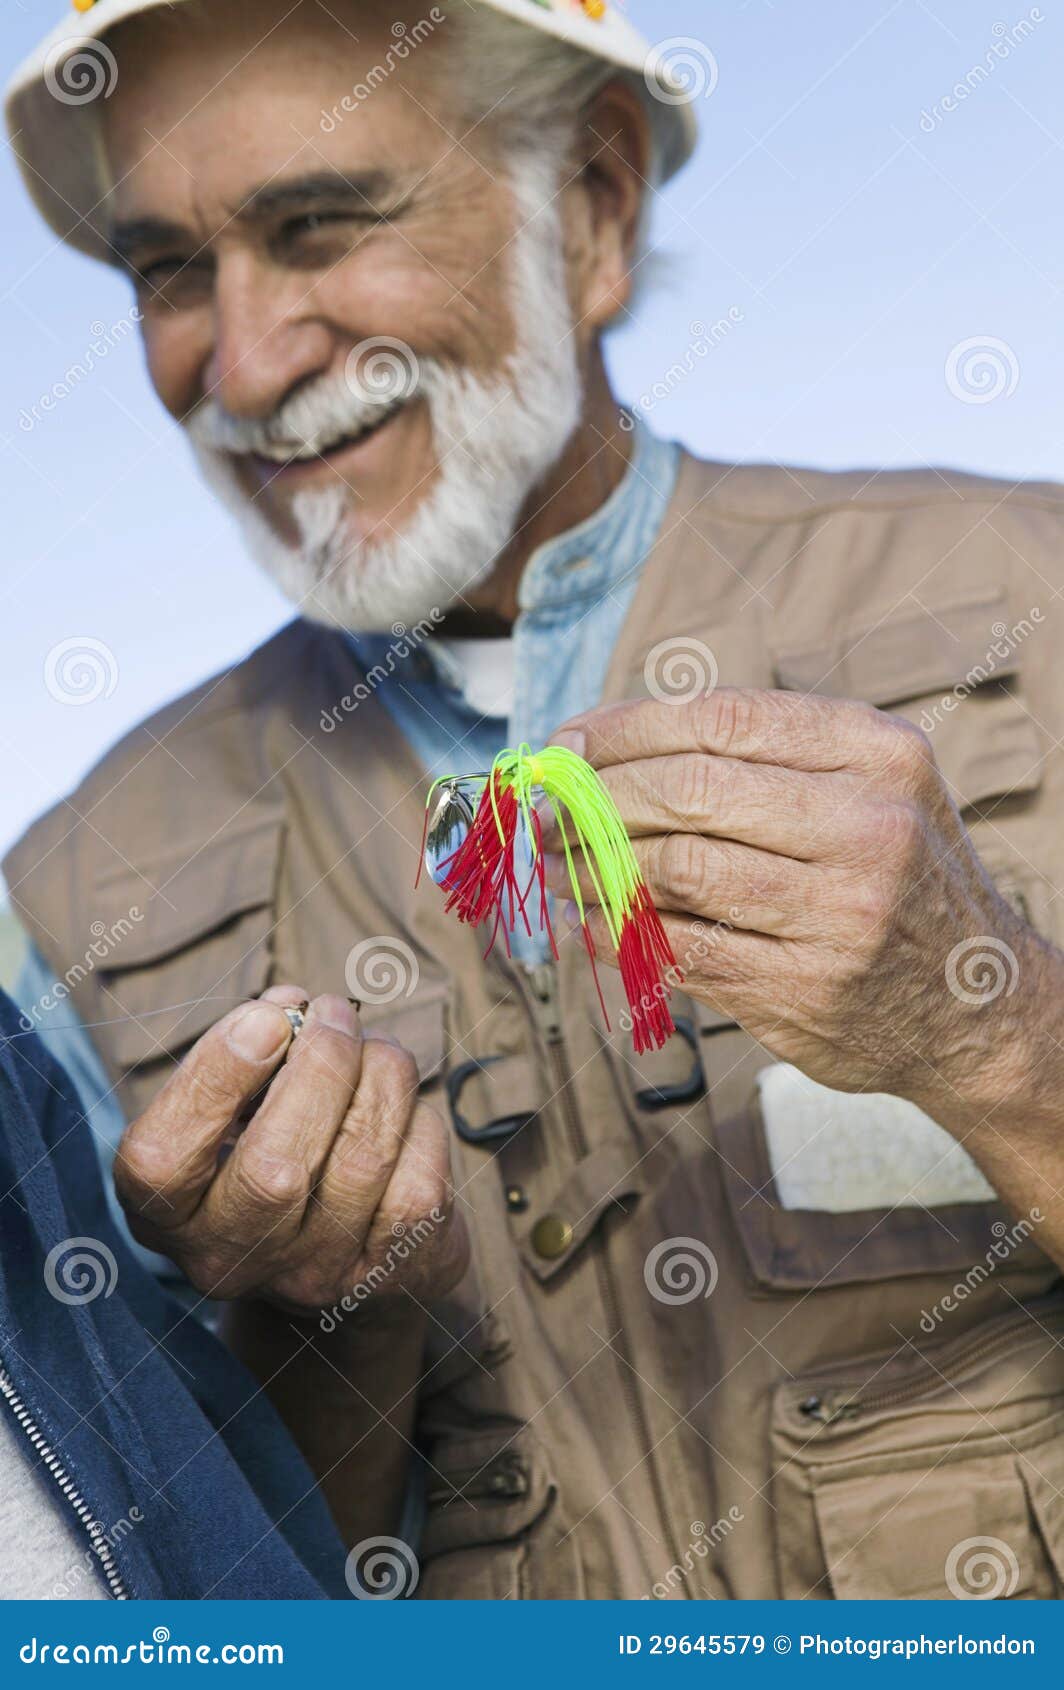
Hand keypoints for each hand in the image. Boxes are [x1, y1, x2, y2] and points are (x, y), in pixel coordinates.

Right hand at [115, 987, 468, 1316]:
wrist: (348, 1254)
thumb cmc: (277, 1146)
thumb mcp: (234, 1108)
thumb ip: (248, 1053)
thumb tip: (292, 1007)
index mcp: (167, 1212)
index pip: (163, 1161)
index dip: (214, 1080)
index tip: (267, 1018)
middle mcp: (230, 1259)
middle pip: (275, 1169)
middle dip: (320, 1067)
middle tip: (333, 1013)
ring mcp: (312, 1276)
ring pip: (361, 1162)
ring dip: (380, 1078)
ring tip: (376, 1048)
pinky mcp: (388, 1275)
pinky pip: (416, 1183)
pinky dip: (418, 1125)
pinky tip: (404, 1114)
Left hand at [543, 689, 1052, 1116]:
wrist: (976, 1006)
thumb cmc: (896, 878)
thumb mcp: (869, 789)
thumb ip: (761, 758)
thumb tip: (603, 745)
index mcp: (878, 755)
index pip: (721, 720)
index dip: (624, 728)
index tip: (566, 743)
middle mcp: (869, 828)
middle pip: (688, 790)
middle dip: (595, 796)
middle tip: (546, 808)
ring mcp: (839, 916)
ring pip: (675, 868)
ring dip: (594, 864)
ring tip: (558, 862)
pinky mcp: (804, 991)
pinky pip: (680, 948)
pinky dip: (614, 931)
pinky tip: (585, 921)